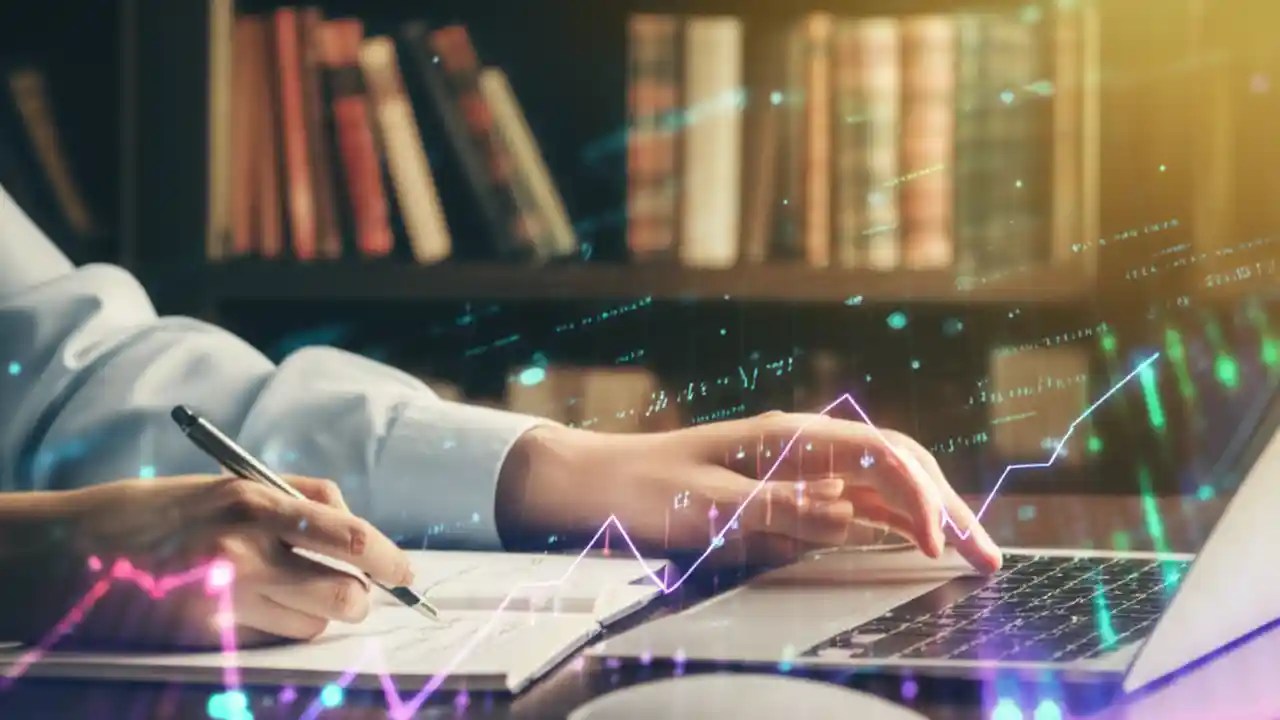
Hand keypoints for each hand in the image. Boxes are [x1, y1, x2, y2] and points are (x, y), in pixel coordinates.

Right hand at [20, 475, 412, 647]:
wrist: (67, 551)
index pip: (350, 536)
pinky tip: (244, 608)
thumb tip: (354, 528)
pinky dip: (273, 630)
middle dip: (357, 595)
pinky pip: (269, 641)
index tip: (403, 572)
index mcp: (252, 502)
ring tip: (277, 591)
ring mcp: (222, 600)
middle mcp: (242, 552)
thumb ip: (295, 499)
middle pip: (343, 593)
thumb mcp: (226, 484)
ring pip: (311, 624)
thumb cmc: (157, 511)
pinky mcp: (205, 638)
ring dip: (312, 613)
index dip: (388, 559)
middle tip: (352, 590)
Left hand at [499, 413, 1001, 573]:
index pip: (878, 456)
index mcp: (788, 436)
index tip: (935, 543)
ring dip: (931, 518)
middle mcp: (804, 448)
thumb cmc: (641, 487)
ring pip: (885, 488)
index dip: (918, 497)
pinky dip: (895, 525)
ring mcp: (800, 470)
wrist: (593, 484)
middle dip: (947, 506)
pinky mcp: (790, 496)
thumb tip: (849, 514)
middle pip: (897, 467)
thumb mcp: (704, 503)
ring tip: (975, 556)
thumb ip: (777, 508)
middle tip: (989, 557)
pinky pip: (855, 507)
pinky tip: (920, 545)